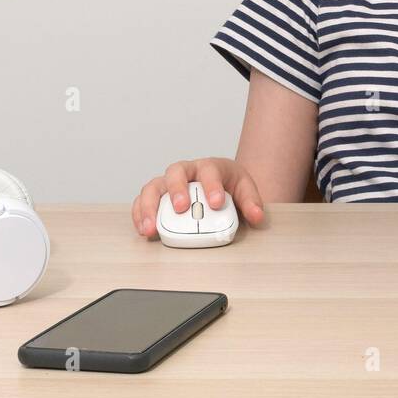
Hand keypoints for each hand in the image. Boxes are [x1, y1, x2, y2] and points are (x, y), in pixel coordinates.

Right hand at [131, 158, 265, 238]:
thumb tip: (257, 216)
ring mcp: (168, 183)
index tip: (216, 203)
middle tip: (181, 209)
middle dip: (177, 190)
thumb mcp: (245, 188)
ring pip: (153, 187)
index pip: (209, 170)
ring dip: (149, 207)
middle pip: (176, 172)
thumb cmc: (229, 184)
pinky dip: (140, 214)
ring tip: (151, 228)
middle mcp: (185, 171)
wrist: (220, 184)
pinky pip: (142, 201)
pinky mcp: (156, 196)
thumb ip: (251, 201)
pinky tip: (143, 230)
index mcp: (209, 166)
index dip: (211, 185)